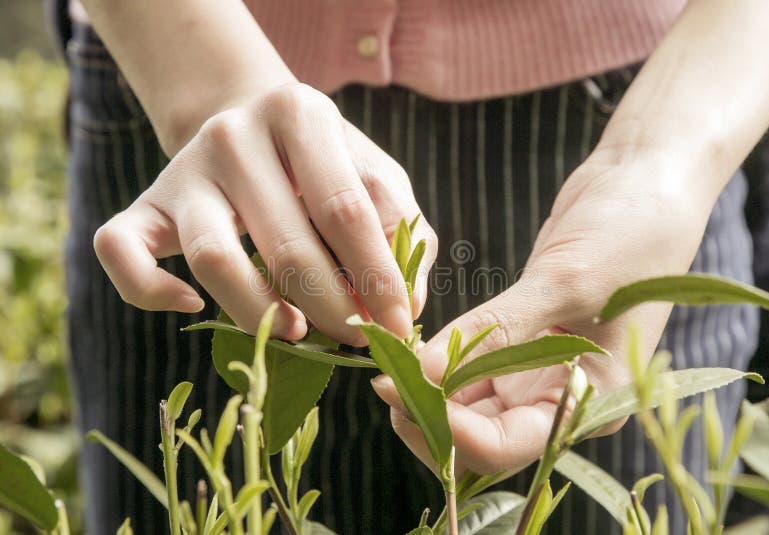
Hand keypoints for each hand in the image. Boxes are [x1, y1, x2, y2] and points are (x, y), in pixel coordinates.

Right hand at [94, 83, 436, 343]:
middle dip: (332, 307)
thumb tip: (404, 304)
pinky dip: (150, 291)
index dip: (379, 280)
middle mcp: (236, 136)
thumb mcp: (377, 176)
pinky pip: (121, 251)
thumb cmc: (325, 163)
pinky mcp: (145, 203)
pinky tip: (192, 307)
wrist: (252, 124)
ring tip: (295, 333)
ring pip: (215, 258)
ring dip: (260, 311)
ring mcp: (185, 170)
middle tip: (356, 338)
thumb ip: (402, 230)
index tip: (397, 328)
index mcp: (301, 115)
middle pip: (287, 243)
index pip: (347, 211)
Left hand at [373, 152, 711, 474]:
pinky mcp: (523, 342)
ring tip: (391, 361)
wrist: (644, 186)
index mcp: (591, 402)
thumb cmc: (628, 233)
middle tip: (385, 379)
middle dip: (429, 418)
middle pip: (481, 438)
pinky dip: (441, 363)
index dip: (446, 430)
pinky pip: (474, 370)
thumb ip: (497, 331)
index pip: (505, 445)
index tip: (396, 391)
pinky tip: (413, 345)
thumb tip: (425, 372)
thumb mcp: (565, 282)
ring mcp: (540, 372)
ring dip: (429, 393)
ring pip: (471, 409)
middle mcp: (562, 398)